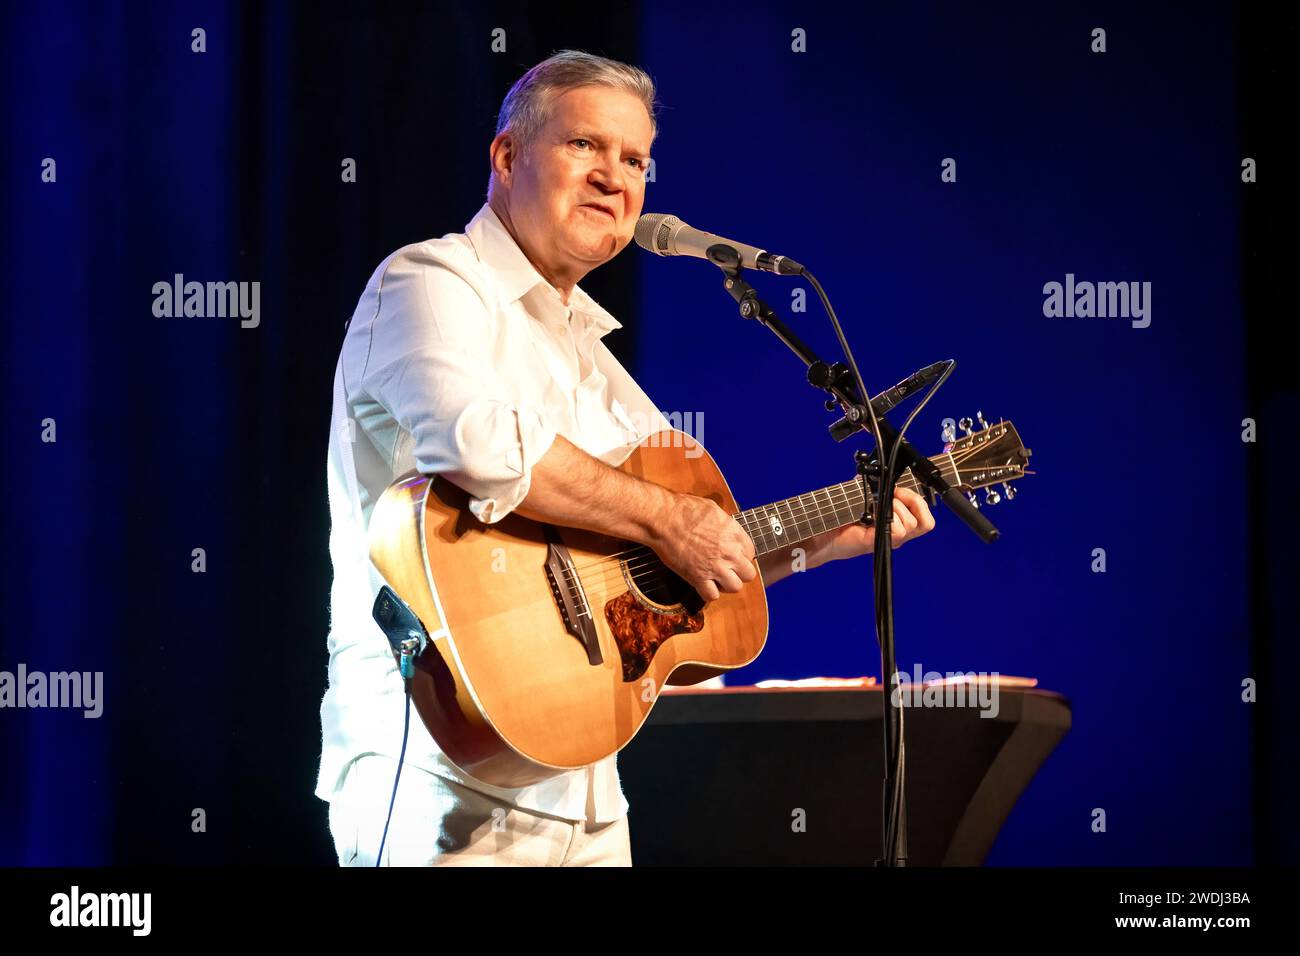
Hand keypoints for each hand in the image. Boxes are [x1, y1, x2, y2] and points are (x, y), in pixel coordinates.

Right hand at [652, 492, 757, 602]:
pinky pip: (712, 595)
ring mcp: (714, 567)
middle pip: (748, 574)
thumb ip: (725, 524)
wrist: (663, 519)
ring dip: (727, 584)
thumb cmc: (684, 509)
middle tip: (728, 569)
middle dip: (740, 573)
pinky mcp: (697, 577)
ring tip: (717, 578)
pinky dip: (709, 593)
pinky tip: (704, 584)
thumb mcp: (713, 509)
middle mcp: (729, 552)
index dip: (742, 555)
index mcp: (734, 534)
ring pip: (735, 587)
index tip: (733, 555)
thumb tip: (726, 528)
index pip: (751, 553)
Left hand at [804, 485, 935, 566]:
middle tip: (891, 496)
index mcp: (899, 524)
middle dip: (910, 501)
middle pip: (925, 522)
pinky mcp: (877, 543)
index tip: (899, 491)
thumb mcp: (866, 496)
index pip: (925, 518)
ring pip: (911, 525)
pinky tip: (872, 514)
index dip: (917, 501)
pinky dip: (888, 518)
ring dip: (895, 508)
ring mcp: (889, 541)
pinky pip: (898, 531)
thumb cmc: (842, 516)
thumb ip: (878, 487)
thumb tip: (881, 473)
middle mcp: (898, 534)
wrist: (823, 533)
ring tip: (876, 507)